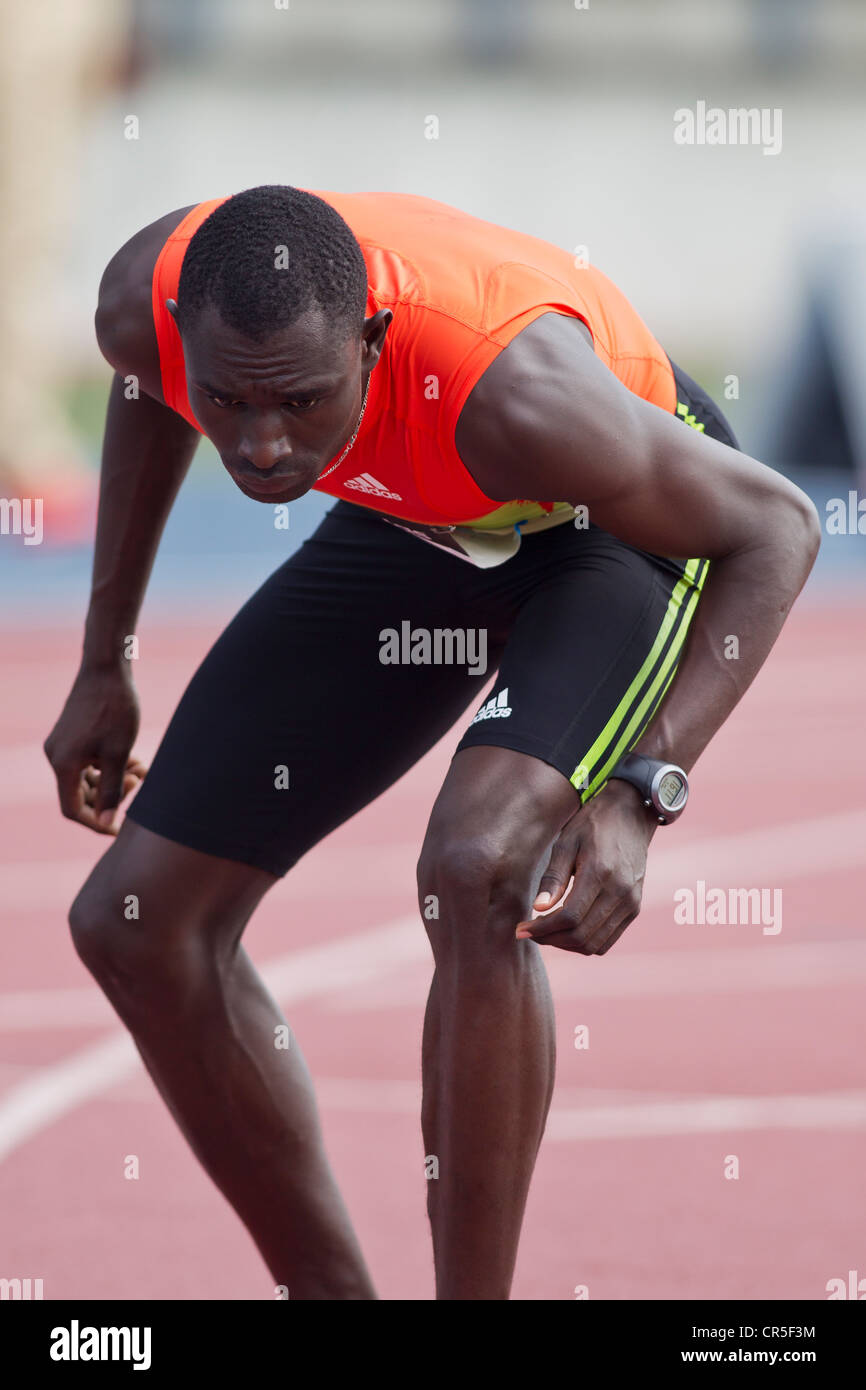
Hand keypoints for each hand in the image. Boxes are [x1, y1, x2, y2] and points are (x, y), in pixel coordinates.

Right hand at [43, 663, 146, 833]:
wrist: (107, 668)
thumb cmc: (115, 709)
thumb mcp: (118, 754)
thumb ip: (111, 792)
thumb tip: (105, 825)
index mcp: (63, 765)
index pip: (73, 810)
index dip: (96, 823)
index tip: (119, 828)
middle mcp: (56, 756)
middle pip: (81, 795)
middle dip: (111, 795)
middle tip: (139, 782)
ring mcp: (62, 744)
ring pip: (88, 777)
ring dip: (114, 779)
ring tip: (141, 769)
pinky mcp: (71, 735)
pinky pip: (88, 762)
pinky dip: (109, 765)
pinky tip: (133, 759)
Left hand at [514, 778, 656, 954]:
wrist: (630, 815)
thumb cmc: (593, 824)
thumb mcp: (566, 842)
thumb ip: (554, 876)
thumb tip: (539, 909)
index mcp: (601, 873)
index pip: (569, 917)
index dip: (541, 929)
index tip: (521, 928)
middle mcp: (620, 893)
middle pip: (581, 935)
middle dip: (550, 939)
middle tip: (528, 932)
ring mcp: (631, 903)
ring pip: (595, 945)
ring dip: (566, 945)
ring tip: (545, 933)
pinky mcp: (634, 908)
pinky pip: (608, 940)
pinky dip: (585, 943)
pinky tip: (566, 930)